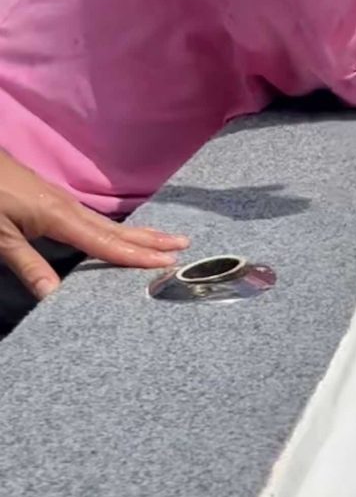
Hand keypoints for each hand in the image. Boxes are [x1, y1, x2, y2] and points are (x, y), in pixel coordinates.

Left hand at [0, 149, 186, 299]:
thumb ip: (28, 265)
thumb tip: (56, 299)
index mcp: (58, 217)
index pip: (105, 243)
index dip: (137, 256)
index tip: (169, 263)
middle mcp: (66, 207)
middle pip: (115, 229)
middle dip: (150, 239)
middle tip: (185, 244)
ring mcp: (59, 200)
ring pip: (106, 222)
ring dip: (137, 232)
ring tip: (164, 237)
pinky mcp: (49, 198)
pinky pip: (91, 218)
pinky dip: (113, 228)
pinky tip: (116, 232)